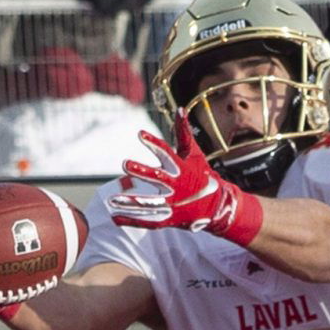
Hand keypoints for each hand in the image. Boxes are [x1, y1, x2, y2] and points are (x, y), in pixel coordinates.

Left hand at [109, 112, 264, 244]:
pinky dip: (132, 220)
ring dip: (132, 202)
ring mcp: (174, 204)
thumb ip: (184, 133)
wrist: (216, 206)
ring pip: (151, 204)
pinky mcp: (170, 218)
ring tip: (112, 200)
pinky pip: (149, 220)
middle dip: (142, 171)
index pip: (167, 153)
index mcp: (182, 168)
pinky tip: (115, 217)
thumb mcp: (195, 154)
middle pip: (158, 178)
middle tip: (125, 163)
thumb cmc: (202, 175)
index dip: (154, 144)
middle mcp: (177, 186)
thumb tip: (179, 109)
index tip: (140, 134)